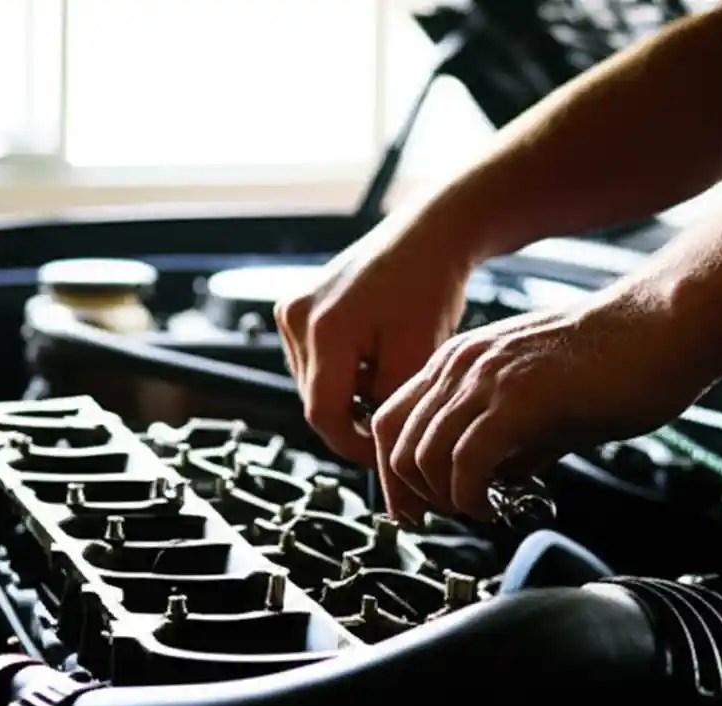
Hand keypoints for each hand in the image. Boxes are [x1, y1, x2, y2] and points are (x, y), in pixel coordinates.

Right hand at [274, 210, 477, 472]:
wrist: (428, 235)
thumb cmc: (429, 284)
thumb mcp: (418, 355)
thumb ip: (390, 406)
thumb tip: (378, 446)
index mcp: (324, 329)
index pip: (324, 416)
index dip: (354, 445)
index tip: (382, 455)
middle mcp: (297, 318)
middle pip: (316, 400)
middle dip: (355, 416)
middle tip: (395, 416)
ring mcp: (292, 309)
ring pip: (314, 383)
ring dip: (348, 393)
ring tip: (390, 375)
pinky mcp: (296, 306)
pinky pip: (313, 360)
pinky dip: (343, 370)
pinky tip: (374, 355)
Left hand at [369, 287, 713, 522]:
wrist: (659, 328)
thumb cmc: (615, 360)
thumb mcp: (540, 398)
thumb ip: (511, 437)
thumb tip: (498, 481)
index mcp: (461, 359)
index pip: (392, 419)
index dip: (394, 473)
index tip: (414, 506)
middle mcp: (460, 365)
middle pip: (395, 444)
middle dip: (413, 494)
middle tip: (445, 518)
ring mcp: (484, 381)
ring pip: (421, 457)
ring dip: (443, 499)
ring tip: (478, 511)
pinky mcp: (515, 404)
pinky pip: (463, 466)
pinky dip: (469, 499)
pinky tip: (493, 509)